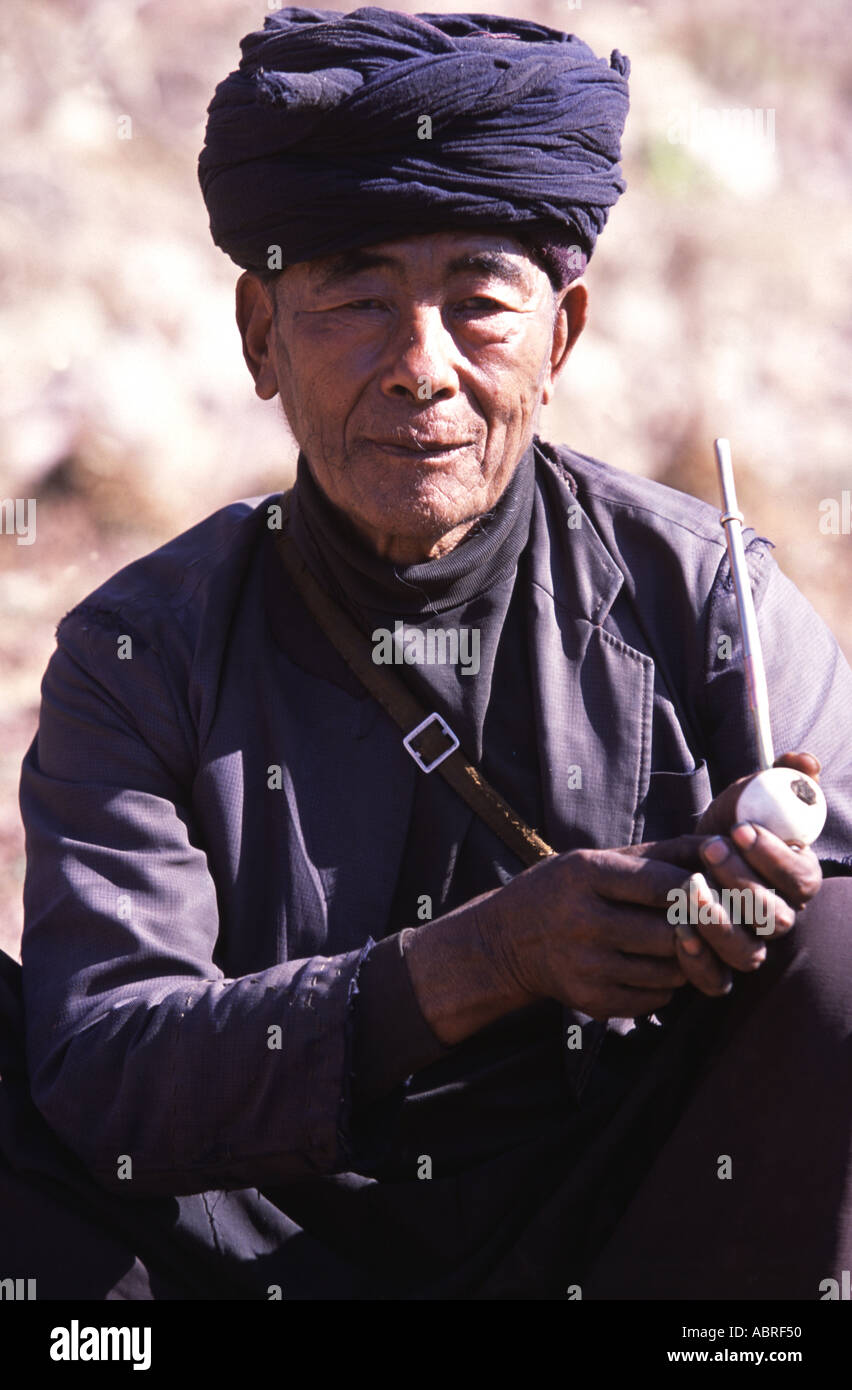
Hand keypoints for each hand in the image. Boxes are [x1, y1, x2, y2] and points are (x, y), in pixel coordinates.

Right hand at [480, 845, 694, 1020]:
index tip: (709, 888)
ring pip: (671, 970)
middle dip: (696, 928)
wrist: (506, 942)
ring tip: (675, 944)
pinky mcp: (590, 1000)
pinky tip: (650, 967)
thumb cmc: (563, 891)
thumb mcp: (594, 860)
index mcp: (585, 874)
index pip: (661, 883)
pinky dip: (665, 985)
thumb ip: (656, 856)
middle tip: (704, 922)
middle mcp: (583, 921)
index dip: (696, 887)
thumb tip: (720, 847)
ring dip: (685, 959)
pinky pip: (656, 998)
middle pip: (673, 932)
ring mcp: (586, 965)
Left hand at [653, 751, 822, 995]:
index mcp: (797, 880)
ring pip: (749, 953)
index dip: (774, 858)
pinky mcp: (717, 967)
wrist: (684, 859)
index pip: (802, 880)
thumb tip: (803, 763)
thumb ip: (779, 777)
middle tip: (710, 849)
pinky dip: (700, 962)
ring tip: (691, 887)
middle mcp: (780, 919)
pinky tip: (679, 931)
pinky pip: (716, 980)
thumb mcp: (749, 795)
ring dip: (720, 923)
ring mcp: (750, 946)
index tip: (739, 829)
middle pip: (777, 918)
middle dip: (744, 883)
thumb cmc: (726, 825)